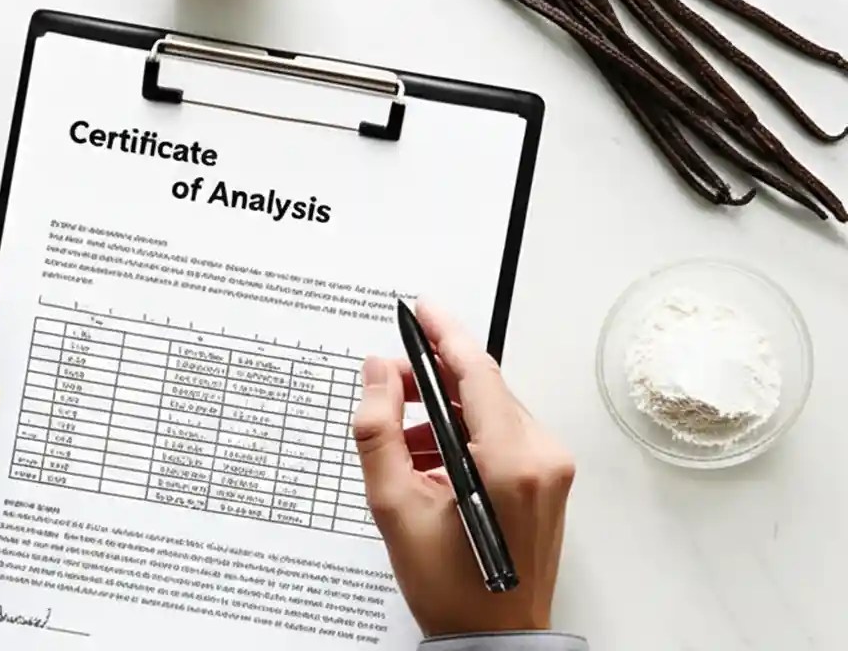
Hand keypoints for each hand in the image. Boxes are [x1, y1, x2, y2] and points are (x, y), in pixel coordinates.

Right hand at [353, 302, 574, 636]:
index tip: (422, 310)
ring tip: (399, 438)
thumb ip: (378, 432)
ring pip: (489, 411)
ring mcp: (550, 470)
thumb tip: (377, 377)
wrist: (492, 637)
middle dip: (432, 381)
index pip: (477, 372)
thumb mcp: (393, 507)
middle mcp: (541, 459)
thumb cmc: (452, 590)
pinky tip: (427, 459)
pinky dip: (462, 435)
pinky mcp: (547, 479)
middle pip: (483, 389)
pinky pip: (501, 435)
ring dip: (443, 413)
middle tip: (387, 386)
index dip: (445, 334)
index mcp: (510, 462)